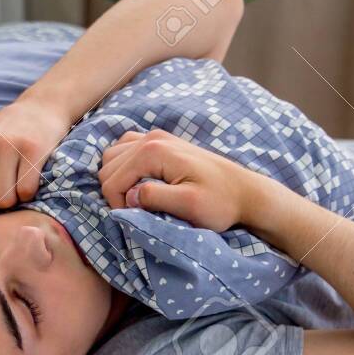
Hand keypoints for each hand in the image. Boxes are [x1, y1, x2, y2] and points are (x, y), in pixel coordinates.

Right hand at [99, 129, 274, 231]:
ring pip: (113, 155)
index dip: (116, 203)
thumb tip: (128, 196)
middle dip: (114, 190)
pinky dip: (124, 166)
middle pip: (108, 165)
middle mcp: (151, 138)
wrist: (245, 191)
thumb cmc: (220, 202)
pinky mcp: (161, 142)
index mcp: (154, 151)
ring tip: (135, 198)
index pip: (112, 179)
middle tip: (135, 210)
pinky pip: (126, 149)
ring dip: (117, 178)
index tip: (134, 218)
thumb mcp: (188, 206)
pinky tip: (138, 182)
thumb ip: (154, 198)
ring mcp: (156, 136)